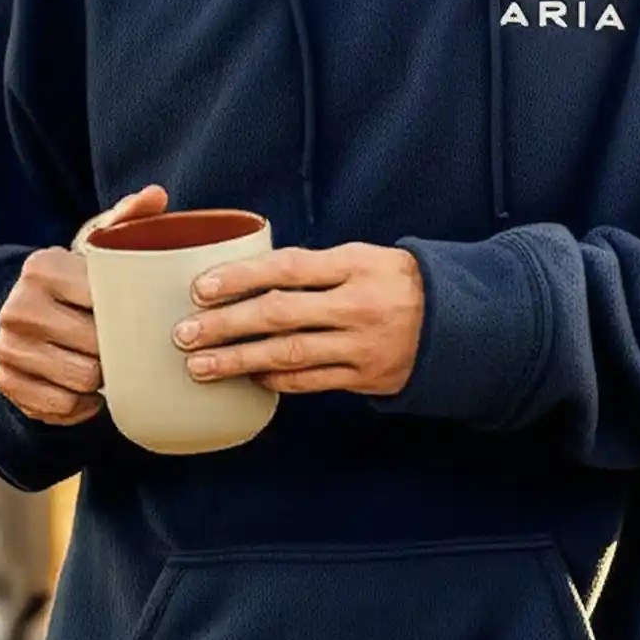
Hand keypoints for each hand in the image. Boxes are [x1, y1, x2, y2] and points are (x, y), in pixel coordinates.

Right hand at [0, 185, 168, 424]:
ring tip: (107, 363)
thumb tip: (158, 194)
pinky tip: (89, 388)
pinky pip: (63, 407)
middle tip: (126, 345)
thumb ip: (129, 220)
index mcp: (40, 268)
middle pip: (96, 347)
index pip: (104, 304)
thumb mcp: (100, 247)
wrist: (30, 315)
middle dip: (117, 351)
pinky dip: (83, 403)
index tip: (134, 313)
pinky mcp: (5, 383)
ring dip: (102, 379)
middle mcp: (16, 307)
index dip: (128, 315)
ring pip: (82, 380)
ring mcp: (7, 347)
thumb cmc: (80, 280)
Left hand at [172, 243, 423, 395]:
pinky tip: (248, 379)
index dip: (240, 277)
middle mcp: (357, 305)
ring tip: (198, 366)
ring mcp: (361, 345)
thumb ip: (316, 267)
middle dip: (225, 325)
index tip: (200, 288)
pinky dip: (275, 380)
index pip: (287, 268)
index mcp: (356, 265)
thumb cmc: (396, 282)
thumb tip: (250, 274)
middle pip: (279, 314)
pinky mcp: (364, 377)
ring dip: (238, 361)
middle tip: (182, 334)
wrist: (457, 323)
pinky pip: (310, 381)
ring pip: (287, 354)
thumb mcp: (364, 258)